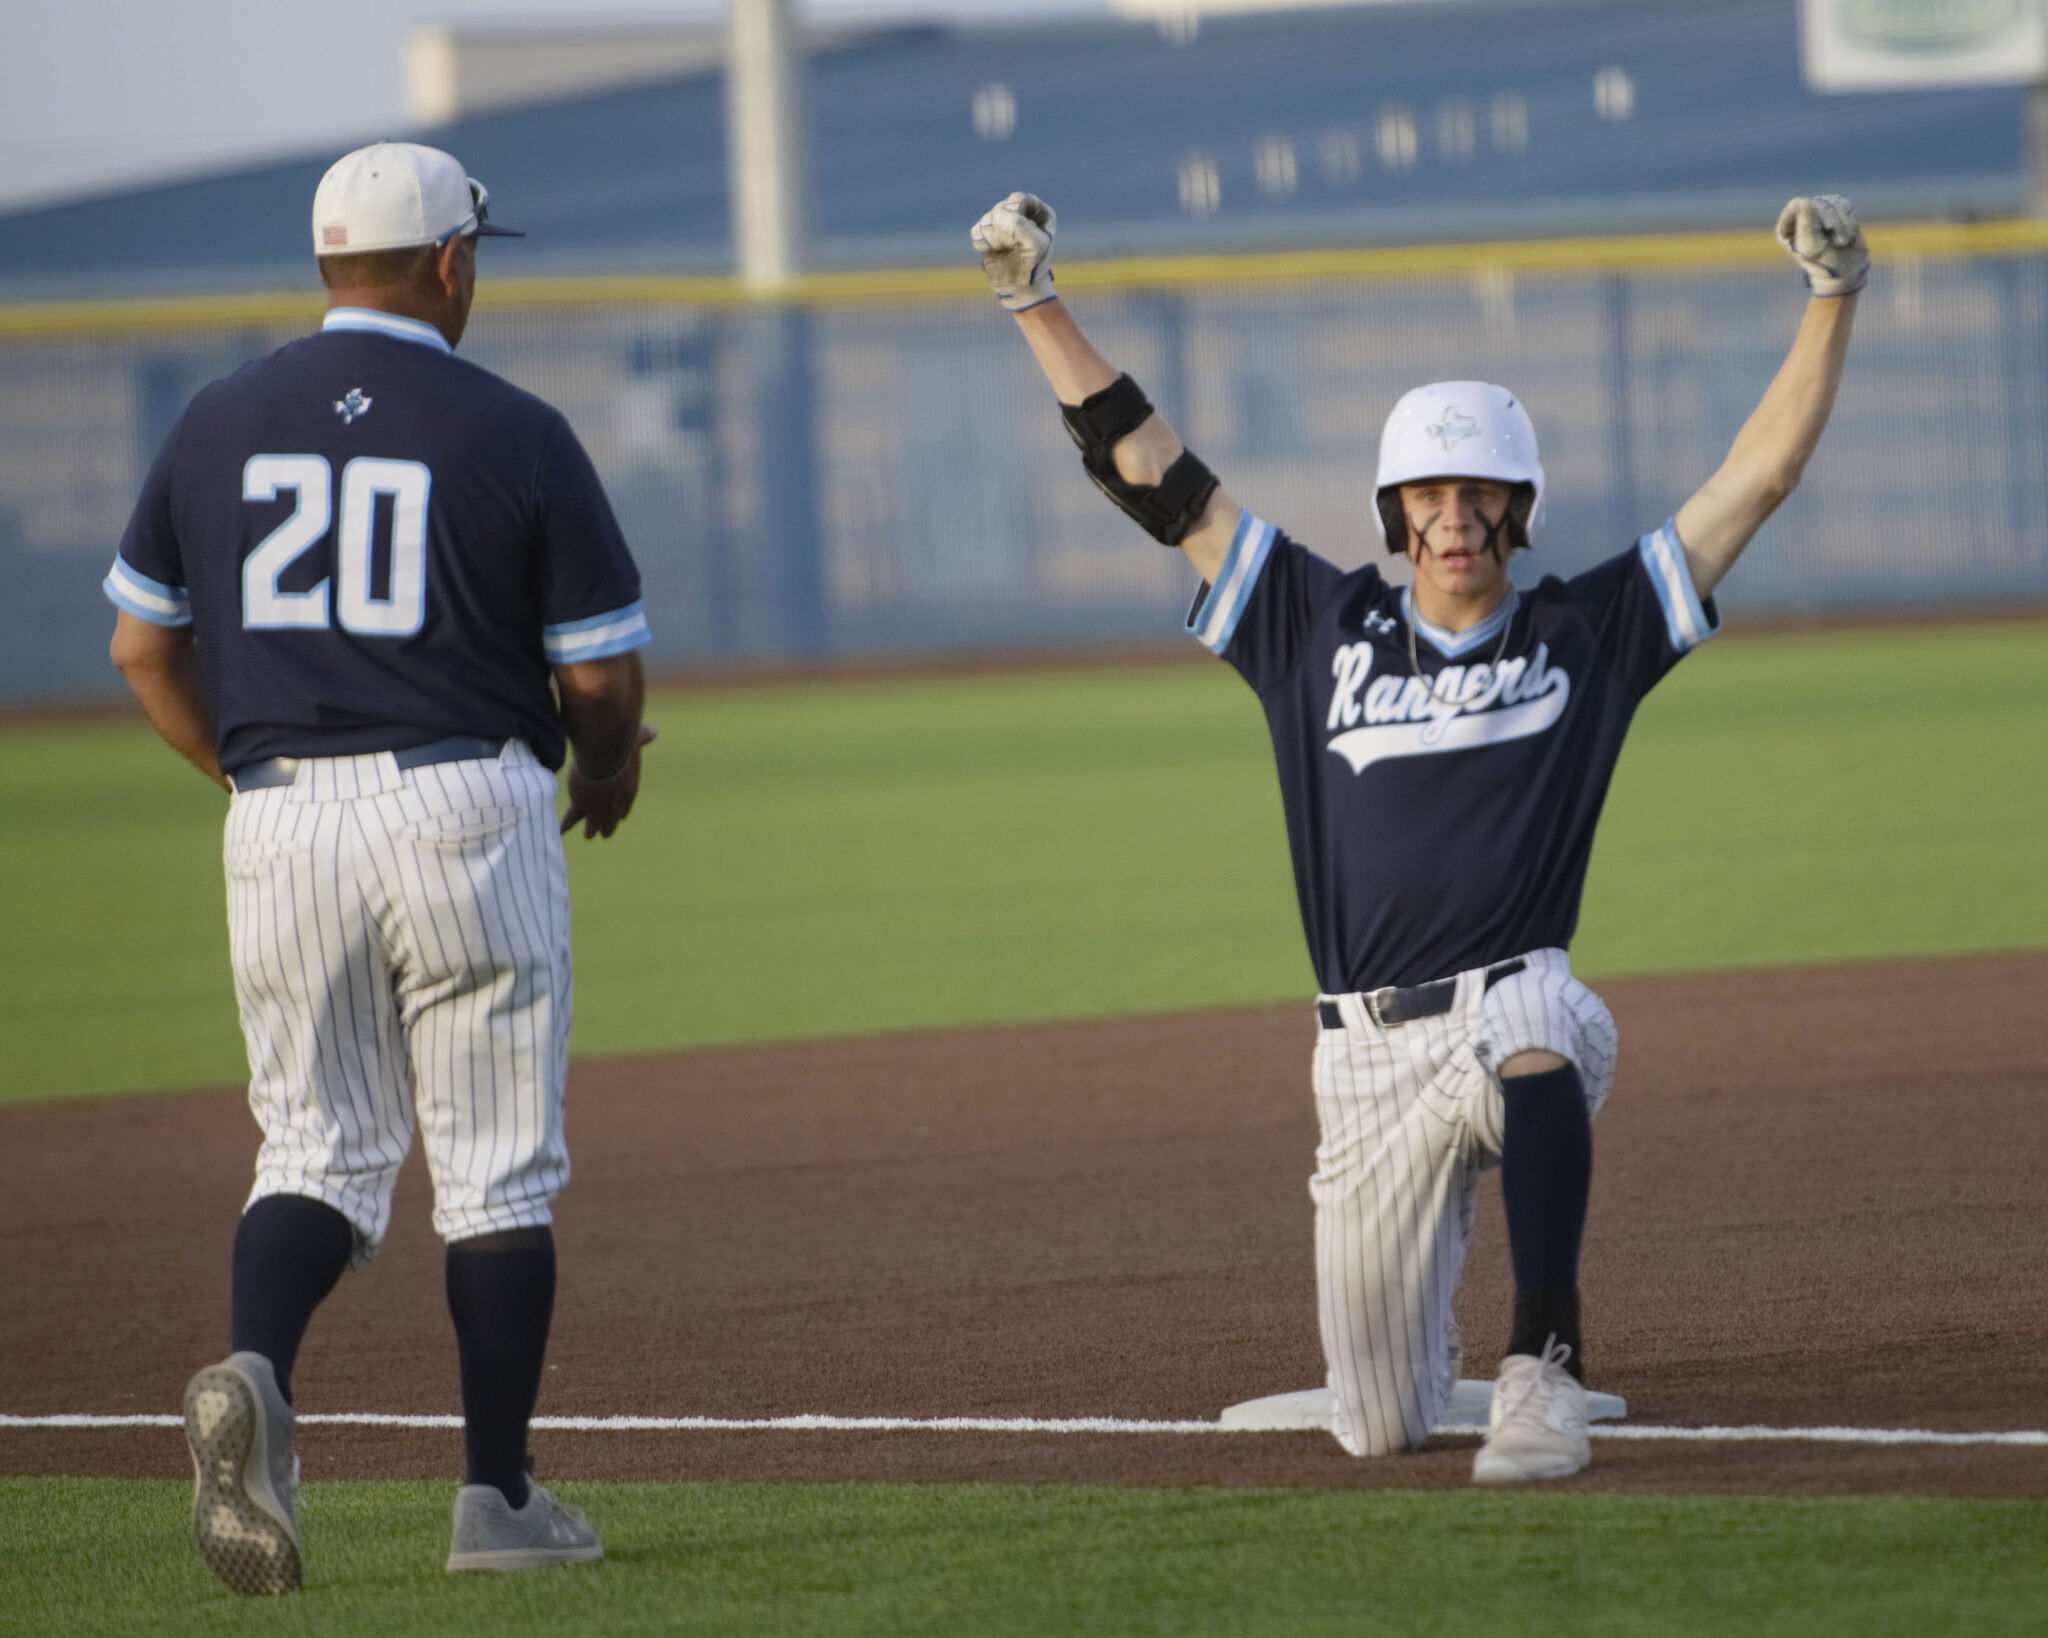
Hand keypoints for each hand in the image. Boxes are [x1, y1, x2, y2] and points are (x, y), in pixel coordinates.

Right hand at [561, 724, 656, 839]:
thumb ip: (643, 738)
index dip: (620, 811)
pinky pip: (572, 819)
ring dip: (591, 830)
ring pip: (593, 825)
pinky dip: (566, 825)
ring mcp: (598, 808)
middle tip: (604, 833)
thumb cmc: (621, 744)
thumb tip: (655, 731)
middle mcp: (615, 804)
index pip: (624, 807)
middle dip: (607, 826)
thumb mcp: (635, 741)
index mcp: (629, 791)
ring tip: (588, 836)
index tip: (620, 816)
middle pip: (612, 821)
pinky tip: (561, 832)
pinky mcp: (581, 805)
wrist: (605, 753)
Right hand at [971, 191, 1057, 311]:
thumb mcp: (1035, 246)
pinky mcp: (988, 235)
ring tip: (1005, 250)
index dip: (1014, 216)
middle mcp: (1021, 213)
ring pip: (987, 219)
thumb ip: (1019, 226)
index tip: (1021, 235)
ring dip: (994, 238)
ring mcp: (1004, 223)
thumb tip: (996, 216)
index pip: (1017, 200)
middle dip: (1003, 229)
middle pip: (1001, 208)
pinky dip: (983, 244)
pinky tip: (994, 252)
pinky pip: (977, 230)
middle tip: (1013, 246)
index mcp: (1039, 212)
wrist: (1020, 289)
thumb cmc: (1033, 267)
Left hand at [1776, 194, 1866, 296]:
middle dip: (1830, 220)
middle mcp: (1800, 217)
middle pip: (1818, 202)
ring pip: (1833, 202)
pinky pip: (1845, 205)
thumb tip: (1804, 201)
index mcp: (1786, 227)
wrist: (1845, 272)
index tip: (1818, 232)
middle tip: (1835, 241)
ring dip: (1842, 224)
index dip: (1811, 216)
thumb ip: (1806, 224)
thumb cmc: (1823, 262)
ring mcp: (1819, 213)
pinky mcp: (1836, 212)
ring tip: (1841, 242)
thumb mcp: (1811, 246)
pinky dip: (1849, 222)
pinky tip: (1847, 236)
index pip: (1796, 205)